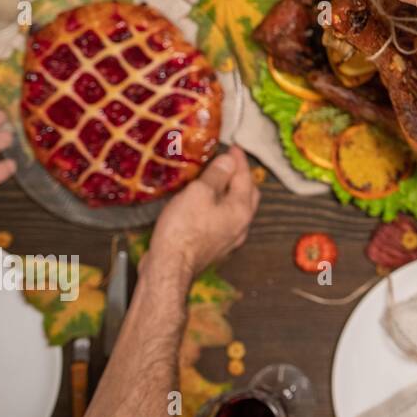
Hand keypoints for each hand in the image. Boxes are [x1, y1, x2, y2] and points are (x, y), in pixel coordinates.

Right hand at [147, 146, 258, 276]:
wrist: (169, 269)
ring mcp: (229, 239)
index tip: (234, 147)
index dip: (239, 161)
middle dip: (240, 177)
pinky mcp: (214, 247)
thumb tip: (229, 161)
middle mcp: (241, 226)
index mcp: (241, 210)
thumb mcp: (198, 194)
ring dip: (229, 193)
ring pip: (235, 209)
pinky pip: (222, 221)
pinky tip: (205, 205)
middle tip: (229, 163)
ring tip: (216, 180)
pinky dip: (219, 207)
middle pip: (248, 195)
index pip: (246, 178)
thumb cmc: (183, 230)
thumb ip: (216, 176)